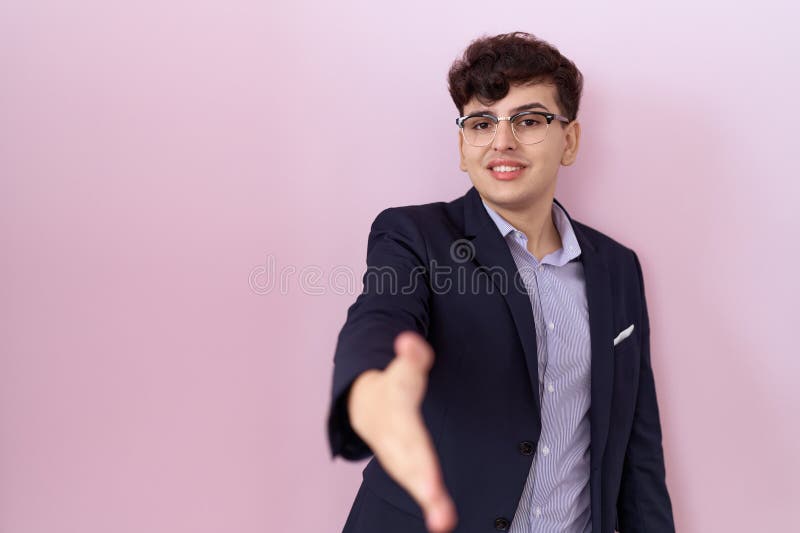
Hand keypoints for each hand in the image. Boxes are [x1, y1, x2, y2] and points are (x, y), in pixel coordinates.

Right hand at [348, 331, 457, 532]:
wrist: (364, 402)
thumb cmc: (392, 384)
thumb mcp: (403, 367)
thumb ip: (412, 355)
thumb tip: (409, 340)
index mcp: (395, 414)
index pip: (409, 435)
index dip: (419, 455)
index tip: (429, 480)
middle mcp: (394, 440)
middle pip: (409, 463)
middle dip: (423, 484)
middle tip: (438, 509)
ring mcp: (398, 455)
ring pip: (412, 478)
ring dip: (428, 500)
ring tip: (443, 522)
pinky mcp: (407, 466)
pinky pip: (419, 484)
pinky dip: (431, 502)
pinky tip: (443, 521)